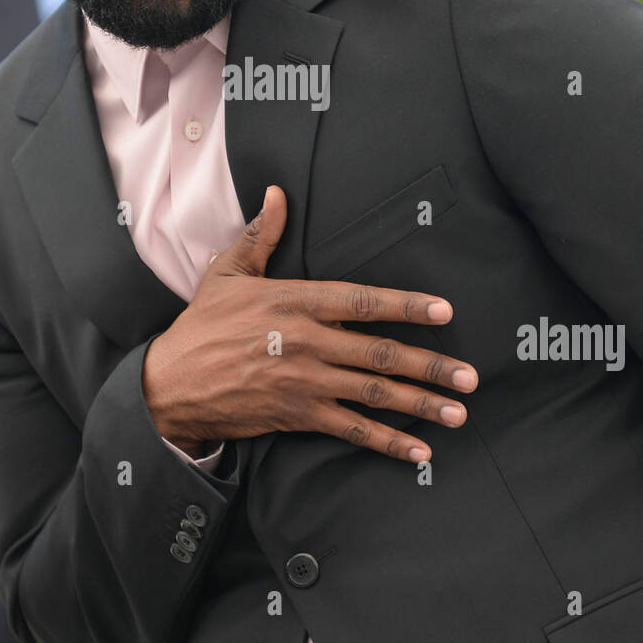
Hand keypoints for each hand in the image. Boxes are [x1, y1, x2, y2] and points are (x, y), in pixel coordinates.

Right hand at [142, 185, 476, 463]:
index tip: (444, 311)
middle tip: (471, 376)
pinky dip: (388, 442)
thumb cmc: (202, 324)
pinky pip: (351, 430)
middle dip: (432, 365)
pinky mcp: (297, 415)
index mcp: (295, 301)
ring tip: (459, 413)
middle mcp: (306, 341)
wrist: (170, 383)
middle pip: (381, 353)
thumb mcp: (228, 272)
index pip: (362, 300)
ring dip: (421, 404)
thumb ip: (262, 234)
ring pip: (374, 393)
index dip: (406, 305)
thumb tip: (278, 193)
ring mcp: (304, 382)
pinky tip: (419, 450)